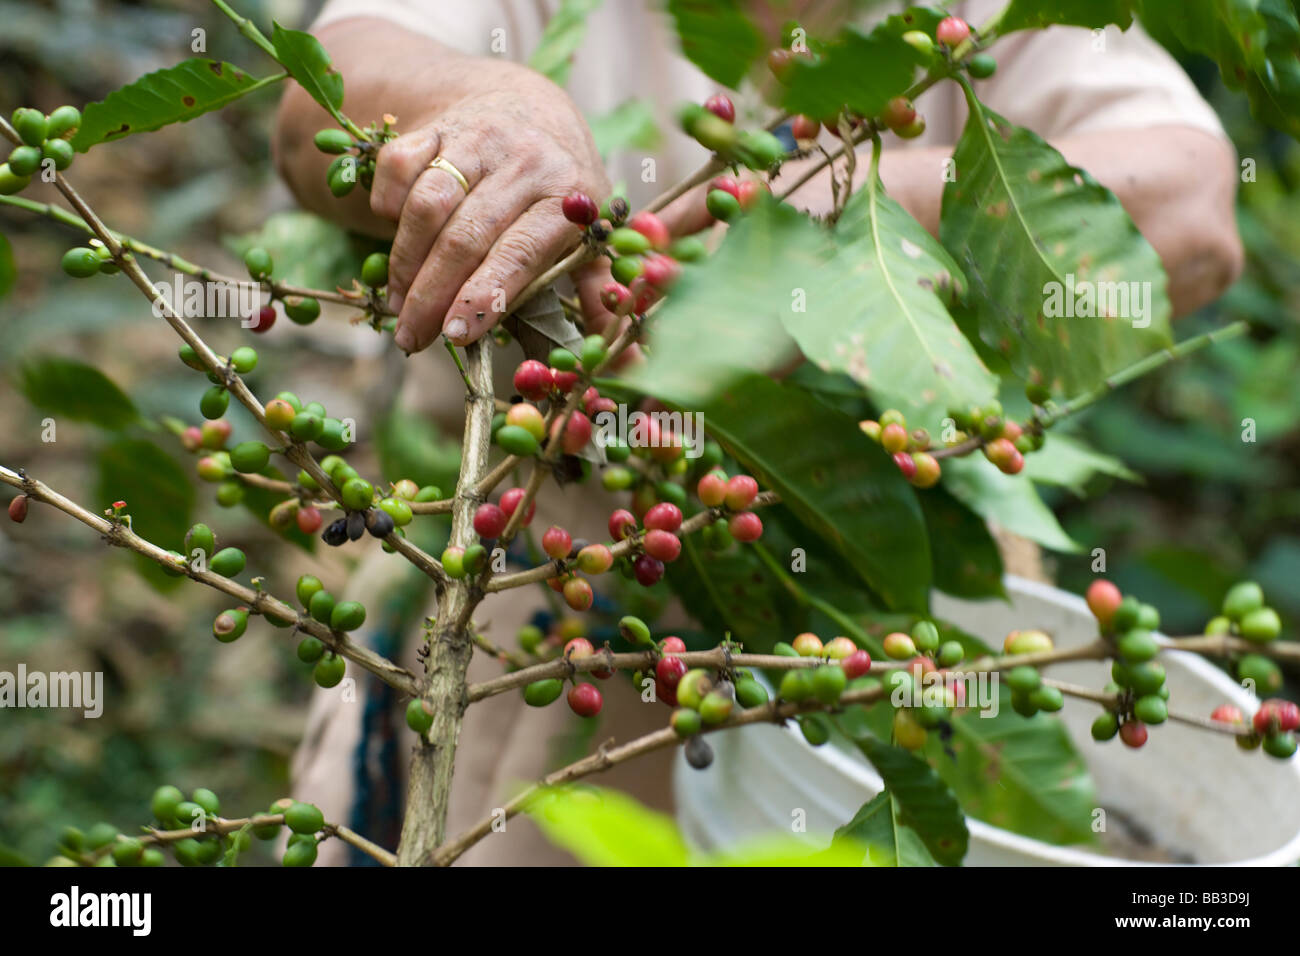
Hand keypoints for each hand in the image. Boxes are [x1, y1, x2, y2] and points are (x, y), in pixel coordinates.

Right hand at [370, 78, 610, 351]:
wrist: (526, 106)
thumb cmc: (560, 191)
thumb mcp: (590, 233)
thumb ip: (597, 294)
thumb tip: (627, 364)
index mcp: (569, 195)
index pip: (520, 253)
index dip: (486, 296)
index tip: (457, 336)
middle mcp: (524, 160)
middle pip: (467, 237)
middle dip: (434, 295)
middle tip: (413, 338)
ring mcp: (477, 137)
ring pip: (427, 206)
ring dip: (405, 261)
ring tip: (398, 304)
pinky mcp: (437, 124)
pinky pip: (399, 167)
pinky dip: (388, 206)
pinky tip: (393, 238)